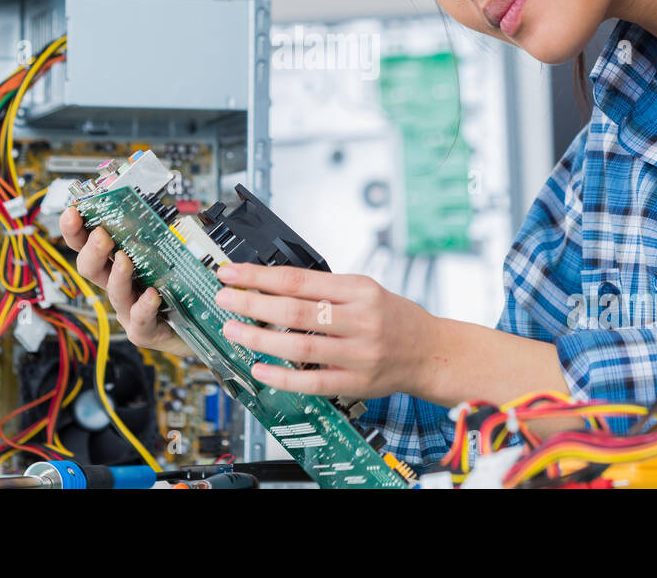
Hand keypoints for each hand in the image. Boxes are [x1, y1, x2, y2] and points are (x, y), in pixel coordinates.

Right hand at [59, 205, 189, 356]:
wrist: (196, 322)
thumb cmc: (177, 283)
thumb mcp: (166, 250)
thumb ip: (156, 231)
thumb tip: (151, 206)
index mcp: (115, 263)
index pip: (86, 245)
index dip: (75, 230)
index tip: (73, 212)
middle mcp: (116, 285)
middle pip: (90, 269)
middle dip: (92, 251)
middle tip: (101, 235)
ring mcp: (127, 309)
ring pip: (115, 294)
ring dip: (118, 275)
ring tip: (125, 260)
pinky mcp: (144, 330)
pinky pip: (140, 320)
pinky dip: (144, 307)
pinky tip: (152, 295)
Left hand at [211, 261, 435, 399]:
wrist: (431, 351)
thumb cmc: (395, 317)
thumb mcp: (365, 289)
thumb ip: (325, 288)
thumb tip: (272, 285)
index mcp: (359, 290)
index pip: (299, 279)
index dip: (259, 276)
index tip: (232, 273)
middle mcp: (360, 320)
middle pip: (295, 311)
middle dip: (252, 304)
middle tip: (225, 300)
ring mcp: (358, 354)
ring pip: (300, 347)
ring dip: (260, 339)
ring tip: (233, 330)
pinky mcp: (356, 383)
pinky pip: (312, 382)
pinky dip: (282, 377)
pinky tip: (259, 369)